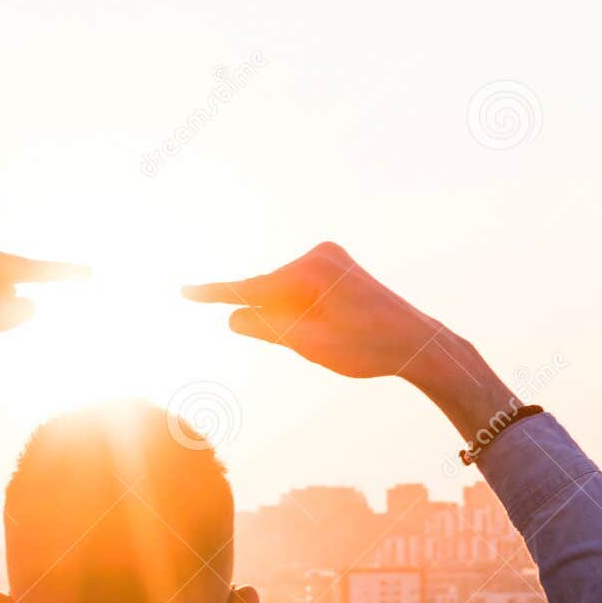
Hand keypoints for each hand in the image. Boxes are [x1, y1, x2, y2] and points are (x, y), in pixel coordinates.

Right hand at [181, 241, 455, 380]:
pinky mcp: (335, 266)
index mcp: (310, 271)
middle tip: (316, 343)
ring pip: (283, 294)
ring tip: (334, 336)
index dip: (214, 295)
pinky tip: (331, 326)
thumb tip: (234, 317)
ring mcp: (328, 257)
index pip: (250, 289)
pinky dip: (300, 311)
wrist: (418, 342)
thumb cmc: (367, 348)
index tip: (183, 292)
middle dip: (273, 321)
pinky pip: (298, 291)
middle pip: (268, 293)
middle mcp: (318, 254)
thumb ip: (267, 329)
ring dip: (290, 319)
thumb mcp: (309, 346)